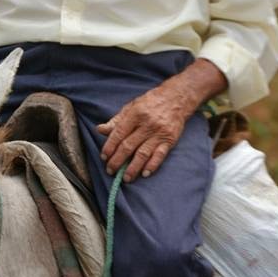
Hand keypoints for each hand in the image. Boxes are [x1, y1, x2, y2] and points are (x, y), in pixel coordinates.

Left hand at [97, 59, 226, 182]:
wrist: (177, 98)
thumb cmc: (151, 103)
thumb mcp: (131, 107)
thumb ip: (116, 121)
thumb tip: (100, 130)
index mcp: (135, 114)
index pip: (119, 134)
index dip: (110, 147)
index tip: (104, 157)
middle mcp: (147, 124)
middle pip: (129, 146)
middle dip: (117, 160)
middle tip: (110, 170)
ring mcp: (159, 133)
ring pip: (143, 153)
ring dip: (133, 168)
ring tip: (126, 178)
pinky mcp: (170, 140)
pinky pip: (160, 155)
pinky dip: (152, 165)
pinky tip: (144, 173)